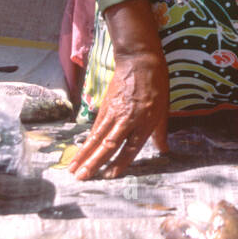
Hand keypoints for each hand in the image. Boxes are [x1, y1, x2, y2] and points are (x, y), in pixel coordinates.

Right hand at [70, 49, 169, 180]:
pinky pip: (95, 128)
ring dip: (84, 154)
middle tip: (81, 178)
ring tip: (72, 169)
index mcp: (145, 122)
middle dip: (93, 163)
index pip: (131, 147)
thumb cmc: (156, 84)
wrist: (138, 60)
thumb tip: (165, 151)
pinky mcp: (105, 107)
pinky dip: (86, 141)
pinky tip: (80, 151)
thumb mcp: (163, 109)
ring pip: (97, 137)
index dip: (120, 163)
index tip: (108, 176)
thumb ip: (160, 132)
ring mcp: (114, 113)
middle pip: (108, 145)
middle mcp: (127, 120)